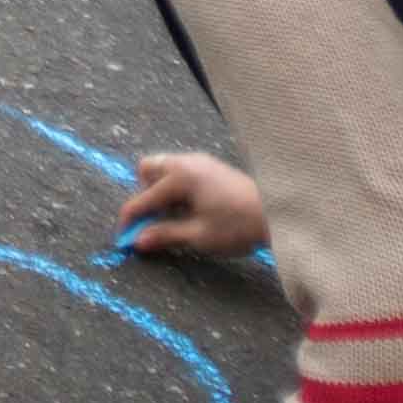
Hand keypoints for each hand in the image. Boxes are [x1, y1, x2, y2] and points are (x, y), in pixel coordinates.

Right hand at [107, 150, 265, 261]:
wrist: (277, 214)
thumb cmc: (238, 226)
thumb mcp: (199, 236)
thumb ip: (165, 235)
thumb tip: (137, 241)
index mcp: (179, 178)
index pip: (143, 199)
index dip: (130, 221)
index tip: (124, 239)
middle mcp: (186, 162)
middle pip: (147, 169)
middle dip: (144, 194)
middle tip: (155, 219)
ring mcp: (200, 161)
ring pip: (164, 168)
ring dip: (160, 189)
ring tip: (175, 215)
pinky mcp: (212, 166)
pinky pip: (181, 170)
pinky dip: (177, 186)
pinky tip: (192, 207)